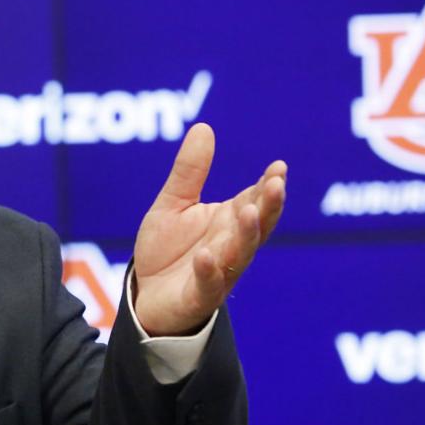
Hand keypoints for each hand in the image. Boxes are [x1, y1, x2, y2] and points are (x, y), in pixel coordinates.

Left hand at [132, 123, 286, 335]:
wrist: (145, 296)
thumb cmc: (167, 250)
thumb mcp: (173, 204)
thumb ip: (189, 171)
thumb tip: (204, 127)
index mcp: (229, 221)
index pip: (255, 200)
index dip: (268, 185)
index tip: (279, 167)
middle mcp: (231, 245)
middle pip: (256, 225)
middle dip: (268, 206)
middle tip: (276, 185)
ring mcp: (219, 272)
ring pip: (239, 254)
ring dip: (245, 234)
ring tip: (247, 211)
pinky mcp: (199, 297)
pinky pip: (208, 285)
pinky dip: (209, 271)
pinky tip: (206, 256)